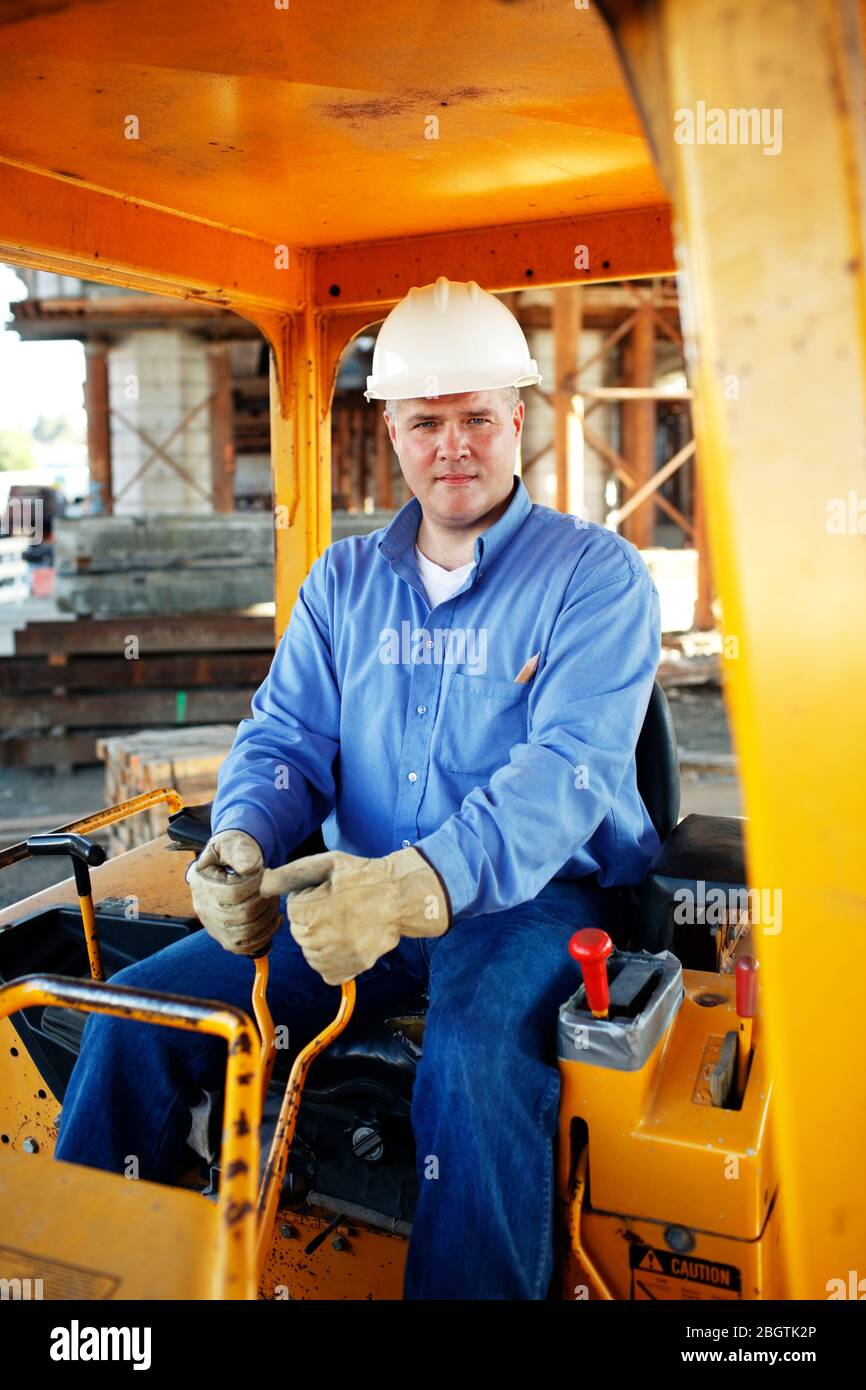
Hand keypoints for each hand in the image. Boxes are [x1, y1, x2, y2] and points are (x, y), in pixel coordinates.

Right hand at [185, 829, 278, 955]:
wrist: (235, 862)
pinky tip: (274, 919)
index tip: (264, 873)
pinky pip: (244, 947)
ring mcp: (212, 924)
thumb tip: (248, 868)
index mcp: (202, 880)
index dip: (255, 885)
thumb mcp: (235, 843)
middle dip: (264, 902)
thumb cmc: (236, 851)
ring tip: (272, 901)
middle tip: (271, 889)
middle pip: (240, 916)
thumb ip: (241, 851)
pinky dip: (264, 936)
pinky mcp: (224, 937)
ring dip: (266, 917)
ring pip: (244, 934)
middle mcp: (202, 906)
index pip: (233, 892)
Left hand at [260, 847, 450, 984]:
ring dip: (322, 938)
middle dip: (315, 918)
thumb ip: (289, 875)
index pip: (293, 908)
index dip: (311, 897)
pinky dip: (332, 958)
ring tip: (348, 922)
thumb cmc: (363, 878)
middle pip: (300, 930)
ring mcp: (328, 959)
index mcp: (304, 912)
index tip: (331, 891)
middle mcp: (313, 940)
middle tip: (342, 906)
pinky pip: (324, 968)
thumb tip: (259, 883)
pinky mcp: (343, 972)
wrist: (399, 899)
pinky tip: (349, 940)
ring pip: (311, 950)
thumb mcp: (325, 864)